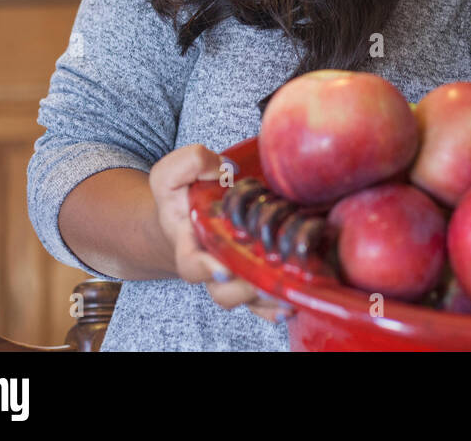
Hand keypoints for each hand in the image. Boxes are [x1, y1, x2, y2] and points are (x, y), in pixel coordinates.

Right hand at [148, 144, 292, 323]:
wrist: (191, 211)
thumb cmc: (183, 193)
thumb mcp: (173, 173)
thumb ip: (188, 164)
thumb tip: (222, 169)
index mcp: (189, 244)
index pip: (191, 264)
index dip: (206, 270)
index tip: (223, 270)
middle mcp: (213, 267)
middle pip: (224, 293)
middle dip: (245, 291)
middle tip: (266, 278)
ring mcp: (235, 276)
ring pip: (250, 300)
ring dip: (271, 299)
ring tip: (293, 292)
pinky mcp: (254, 276)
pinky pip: (267, 302)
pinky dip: (280, 306)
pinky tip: (296, 302)